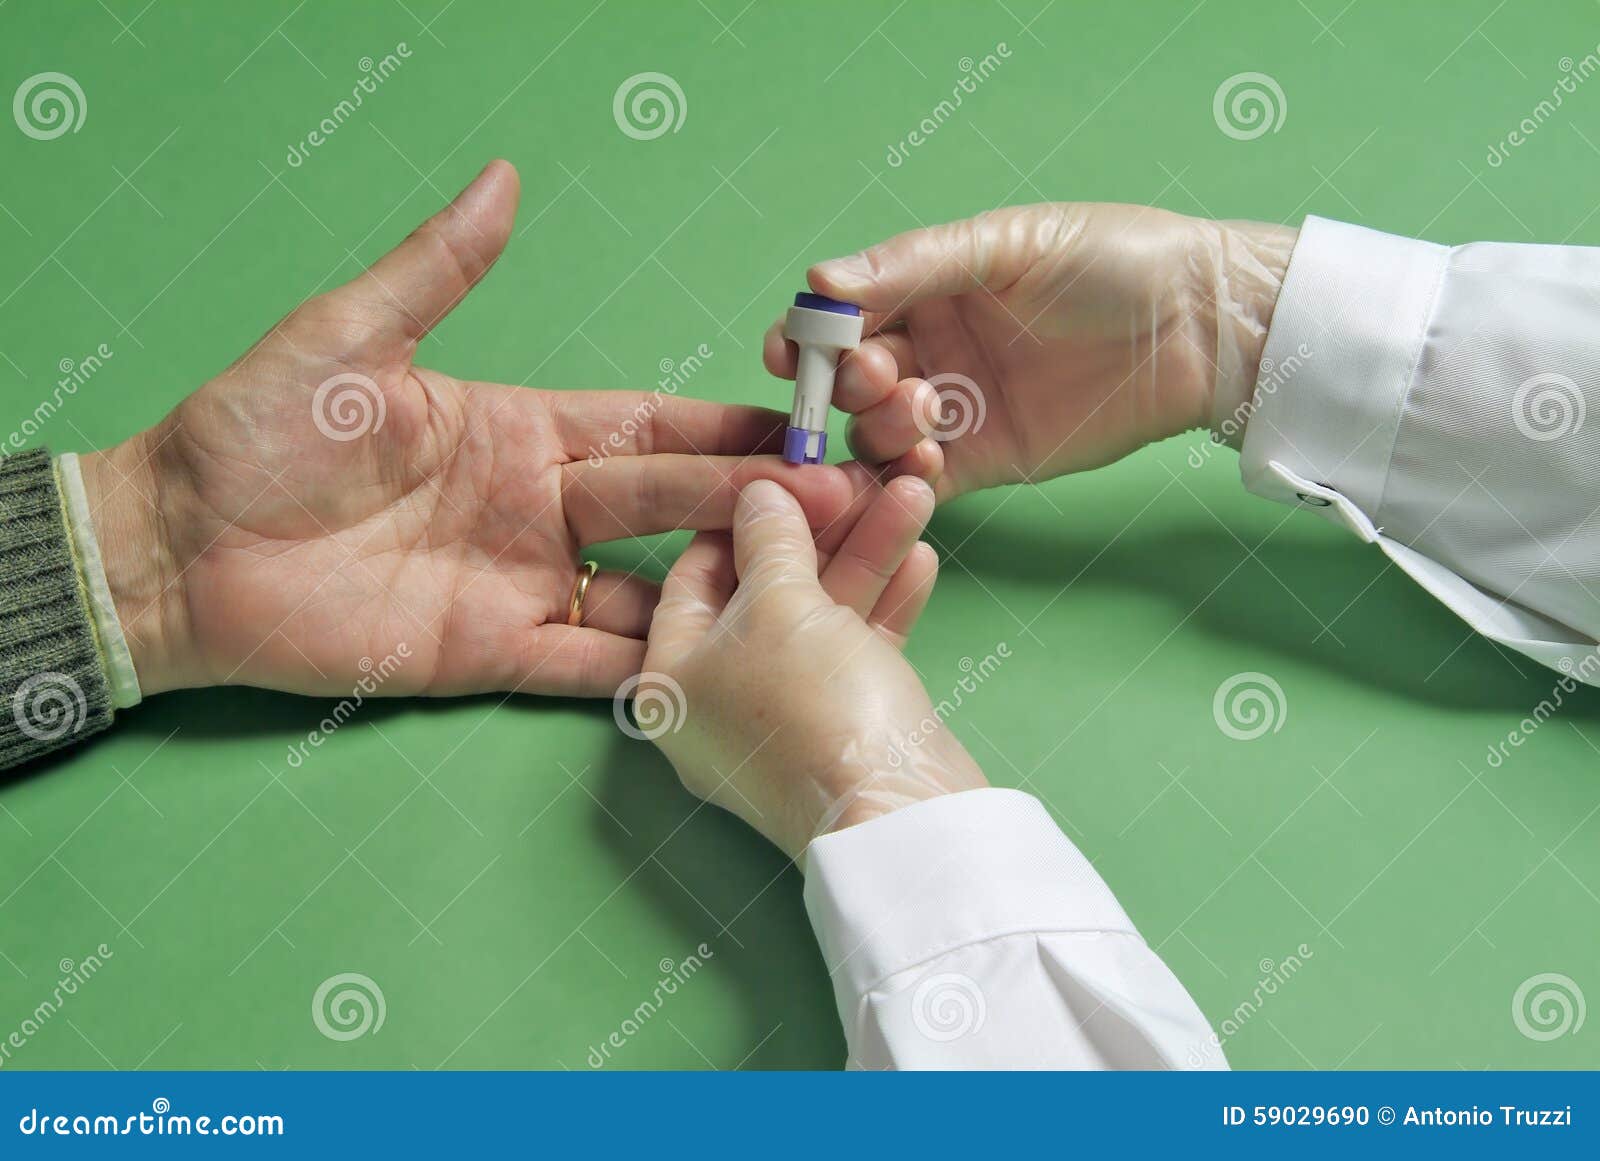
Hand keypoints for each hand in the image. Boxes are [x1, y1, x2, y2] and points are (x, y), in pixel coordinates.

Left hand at [81, 161, 860, 698]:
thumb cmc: (255, 432)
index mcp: (521, 428)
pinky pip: (588, 663)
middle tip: (846, 504)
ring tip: (814, 590)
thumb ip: (438, 270)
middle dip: (757, 504)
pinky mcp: (491, 654)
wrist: (178, 549)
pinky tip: (725, 667)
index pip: (649, 423)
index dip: (726, 425)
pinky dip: (655, 667)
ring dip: (727, 589)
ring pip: (650, 587)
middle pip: (670, 502)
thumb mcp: (350, 337)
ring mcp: (521, 585)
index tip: (801, 425)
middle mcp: (538, 507)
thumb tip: (505, 179)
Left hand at [640, 475, 986, 858]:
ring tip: (916, 491)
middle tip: (862, 475)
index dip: (740, 516)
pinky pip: (856, 651)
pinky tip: (922, 558)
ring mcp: (784, 718)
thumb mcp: (780, 603)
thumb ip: (770, 539)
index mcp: (670, 679)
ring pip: (821, 615)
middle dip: (822, 527)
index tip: (786, 472)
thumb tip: (760, 495)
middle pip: (767, 590)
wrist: (896, 814)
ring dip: (867, 552)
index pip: (693, 575)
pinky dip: (885, 605)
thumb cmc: (811, 704)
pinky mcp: (844, 729)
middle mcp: (717, 702)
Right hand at [764, 204, 1295, 498]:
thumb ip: (913, 264)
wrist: (1199, 326)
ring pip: (877, 433)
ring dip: (880, 425)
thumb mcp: (1007, 245)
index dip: (808, 336)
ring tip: (923, 408)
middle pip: (849, 381)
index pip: (841, 318)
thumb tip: (819, 280)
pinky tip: (929, 458)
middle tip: (877, 375)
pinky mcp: (986, 461)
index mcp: (926, 288)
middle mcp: (929, 348)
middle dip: (846, 382)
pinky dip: (907, 476)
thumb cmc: (1112, 261)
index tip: (793, 350)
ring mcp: (955, 409)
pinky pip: (921, 480)